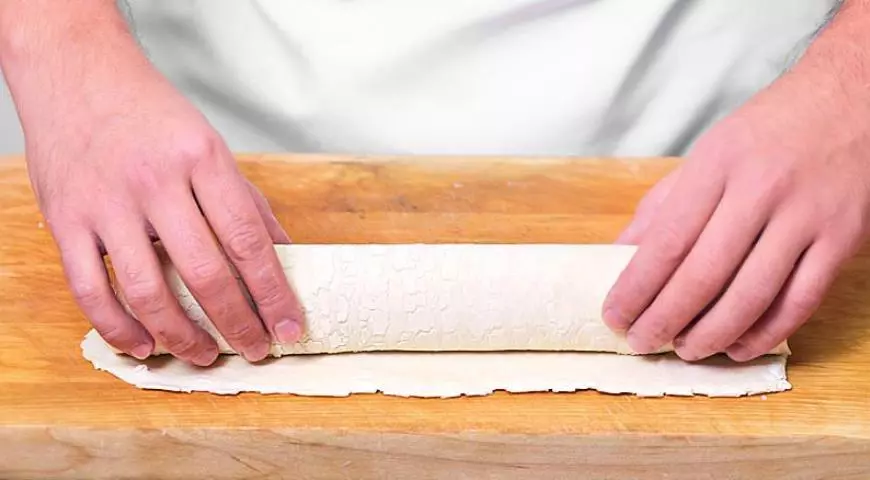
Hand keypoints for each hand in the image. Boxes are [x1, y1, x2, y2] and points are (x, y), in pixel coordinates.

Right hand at [24, 64, 303, 365]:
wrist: (76, 71)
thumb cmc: (150, 113)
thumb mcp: (211, 144)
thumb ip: (247, 202)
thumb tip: (285, 255)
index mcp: (202, 160)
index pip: (249, 241)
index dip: (274, 293)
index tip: (289, 327)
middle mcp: (155, 183)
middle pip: (205, 273)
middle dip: (237, 324)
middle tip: (255, 349)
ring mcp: (107, 204)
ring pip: (148, 291)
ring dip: (182, 335)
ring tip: (204, 355)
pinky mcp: (67, 220)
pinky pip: (91, 289)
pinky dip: (119, 327)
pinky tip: (145, 344)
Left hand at [602, 74, 869, 361]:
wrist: (857, 98)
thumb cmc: (773, 128)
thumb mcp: (710, 150)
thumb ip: (664, 204)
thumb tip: (621, 253)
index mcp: (718, 165)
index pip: (667, 242)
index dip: (636, 289)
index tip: (615, 316)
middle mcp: (761, 191)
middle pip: (703, 275)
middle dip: (665, 319)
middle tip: (642, 342)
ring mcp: (806, 218)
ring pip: (750, 296)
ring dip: (711, 334)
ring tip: (685, 350)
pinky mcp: (842, 240)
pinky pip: (799, 301)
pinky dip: (765, 333)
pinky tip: (738, 347)